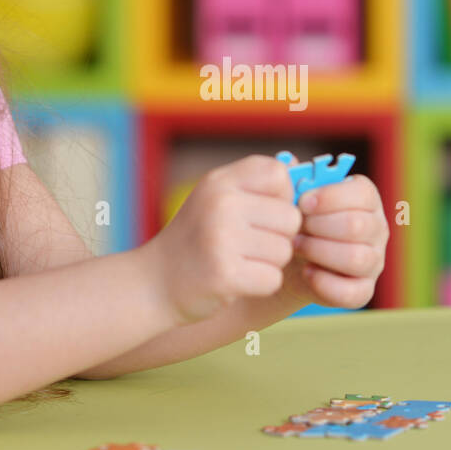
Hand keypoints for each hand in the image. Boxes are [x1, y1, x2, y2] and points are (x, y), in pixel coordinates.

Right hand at [142, 155, 301, 323]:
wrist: (154, 283)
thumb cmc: (196, 239)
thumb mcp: (216, 198)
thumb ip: (254, 182)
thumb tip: (297, 164)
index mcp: (220, 181)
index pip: (279, 174)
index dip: (282, 197)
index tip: (264, 214)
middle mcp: (221, 204)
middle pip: (290, 218)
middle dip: (279, 237)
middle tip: (250, 246)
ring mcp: (221, 239)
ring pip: (284, 251)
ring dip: (269, 263)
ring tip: (240, 262)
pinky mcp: (225, 274)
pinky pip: (273, 279)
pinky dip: (261, 285)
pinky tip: (237, 281)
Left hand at [280, 172, 386, 310]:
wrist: (286, 262)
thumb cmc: (293, 220)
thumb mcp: (291, 197)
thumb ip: (292, 178)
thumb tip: (288, 163)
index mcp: (365, 199)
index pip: (363, 193)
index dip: (330, 197)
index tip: (302, 203)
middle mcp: (377, 228)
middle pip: (358, 225)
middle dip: (319, 227)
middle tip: (295, 229)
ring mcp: (374, 261)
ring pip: (357, 258)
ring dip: (320, 252)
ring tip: (296, 248)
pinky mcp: (364, 290)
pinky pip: (353, 292)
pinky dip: (325, 283)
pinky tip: (306, 272)